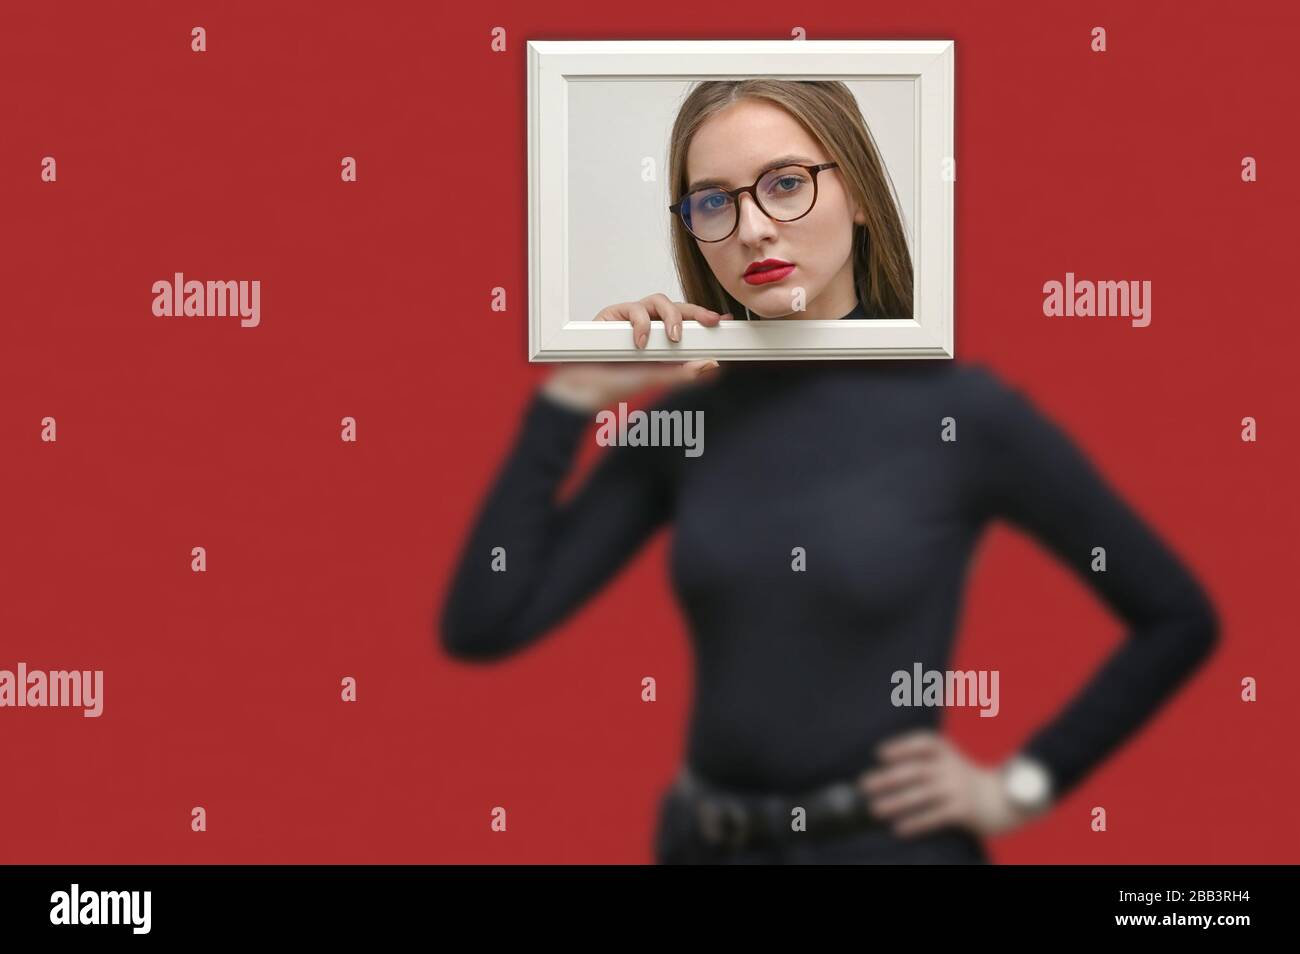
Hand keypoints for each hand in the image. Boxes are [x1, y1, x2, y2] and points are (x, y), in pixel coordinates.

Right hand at [543, 293, 730, 411]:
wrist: (582, 389)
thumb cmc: (615, 384)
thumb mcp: (656, 379)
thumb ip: (682, 373)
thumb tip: (712, 364)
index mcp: (660, 339)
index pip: (687, 322)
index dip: (704, 318)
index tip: (723, 321)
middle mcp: (648, 324)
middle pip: (676, 306)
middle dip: (695, 312)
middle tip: (710, 322)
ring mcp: (630, 317)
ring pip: (657, 301)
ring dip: (670, 316)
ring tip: (673, 338)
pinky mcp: (612, 314)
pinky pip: (633, 308)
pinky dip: (641, 324)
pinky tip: (641, 341)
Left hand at [857, 729, 1041, 837]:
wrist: (1003, 798)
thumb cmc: (963, 779)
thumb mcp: (948, 761)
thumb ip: (923, 762)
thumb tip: (883, 772)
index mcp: (947, 751)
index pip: (923, 743)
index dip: (901, 746)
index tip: (879, 754)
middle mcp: (951, 766)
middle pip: (916, 770)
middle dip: (888, 777)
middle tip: (864, 785)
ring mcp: (958, 788)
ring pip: (922, 795)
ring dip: (896, 802)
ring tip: (875, 809)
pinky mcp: (964, 810)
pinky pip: (936, 816)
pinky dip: (916, 822)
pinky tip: (899, 828)